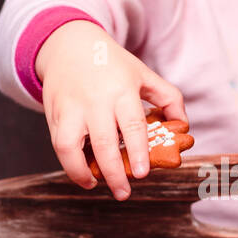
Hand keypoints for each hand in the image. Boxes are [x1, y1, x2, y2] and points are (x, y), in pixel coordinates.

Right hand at [35, 20, 185, 197]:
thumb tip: (183, 125)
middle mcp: (95, 101)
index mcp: (122, 91)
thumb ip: (168, 98)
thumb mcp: (143, 73)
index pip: (132, 125)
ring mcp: (71, 108)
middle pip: (103, 142)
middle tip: (124, 192)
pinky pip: (58, 144)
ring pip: (69, 146)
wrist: (68, 45)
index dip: (138, 151)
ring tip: (94, 184)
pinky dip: (69, 163)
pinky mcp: (54, 115)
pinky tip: (83, 172)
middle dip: (114, 172)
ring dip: (80, 171)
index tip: (143, 173)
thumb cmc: (111, 63)